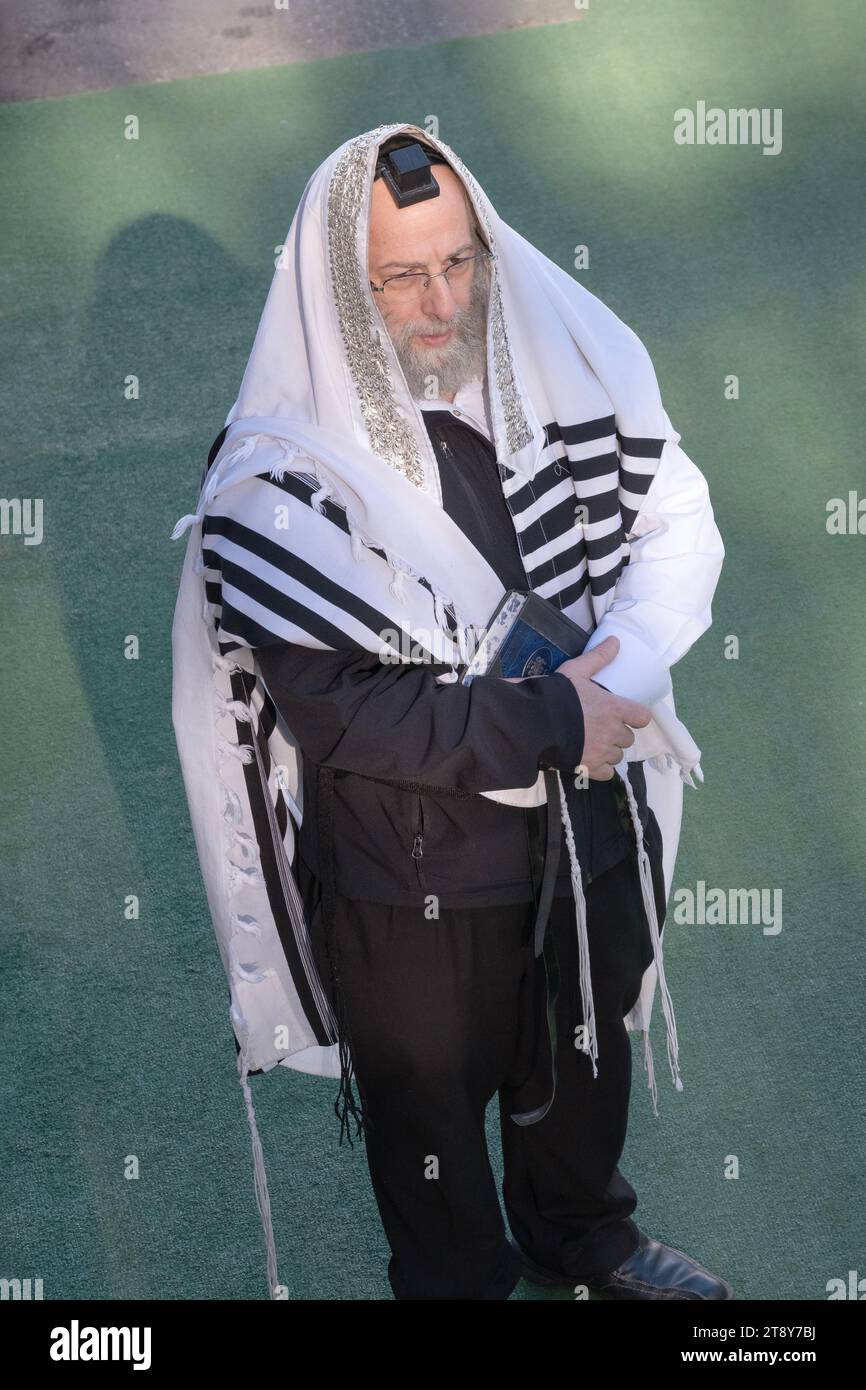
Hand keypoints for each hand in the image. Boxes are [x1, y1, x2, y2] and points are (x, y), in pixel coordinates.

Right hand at [555, 637, 651, 780]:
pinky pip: (607, 773)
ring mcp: (602, 752)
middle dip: (618, 734)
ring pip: (617, 756)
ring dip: (609, 750)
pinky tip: (590, 759)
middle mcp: (613, 732)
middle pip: (628, 738)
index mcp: (615, 708)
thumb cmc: (557, 695)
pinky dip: (601, 768)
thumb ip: (598, 658)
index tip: (626, 715)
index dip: (635, 717)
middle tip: (601, 727)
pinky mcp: (590, 767)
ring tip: (594, 744)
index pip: (642, 717)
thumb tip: (616, 641)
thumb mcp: (576, 671)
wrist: (535, 722)